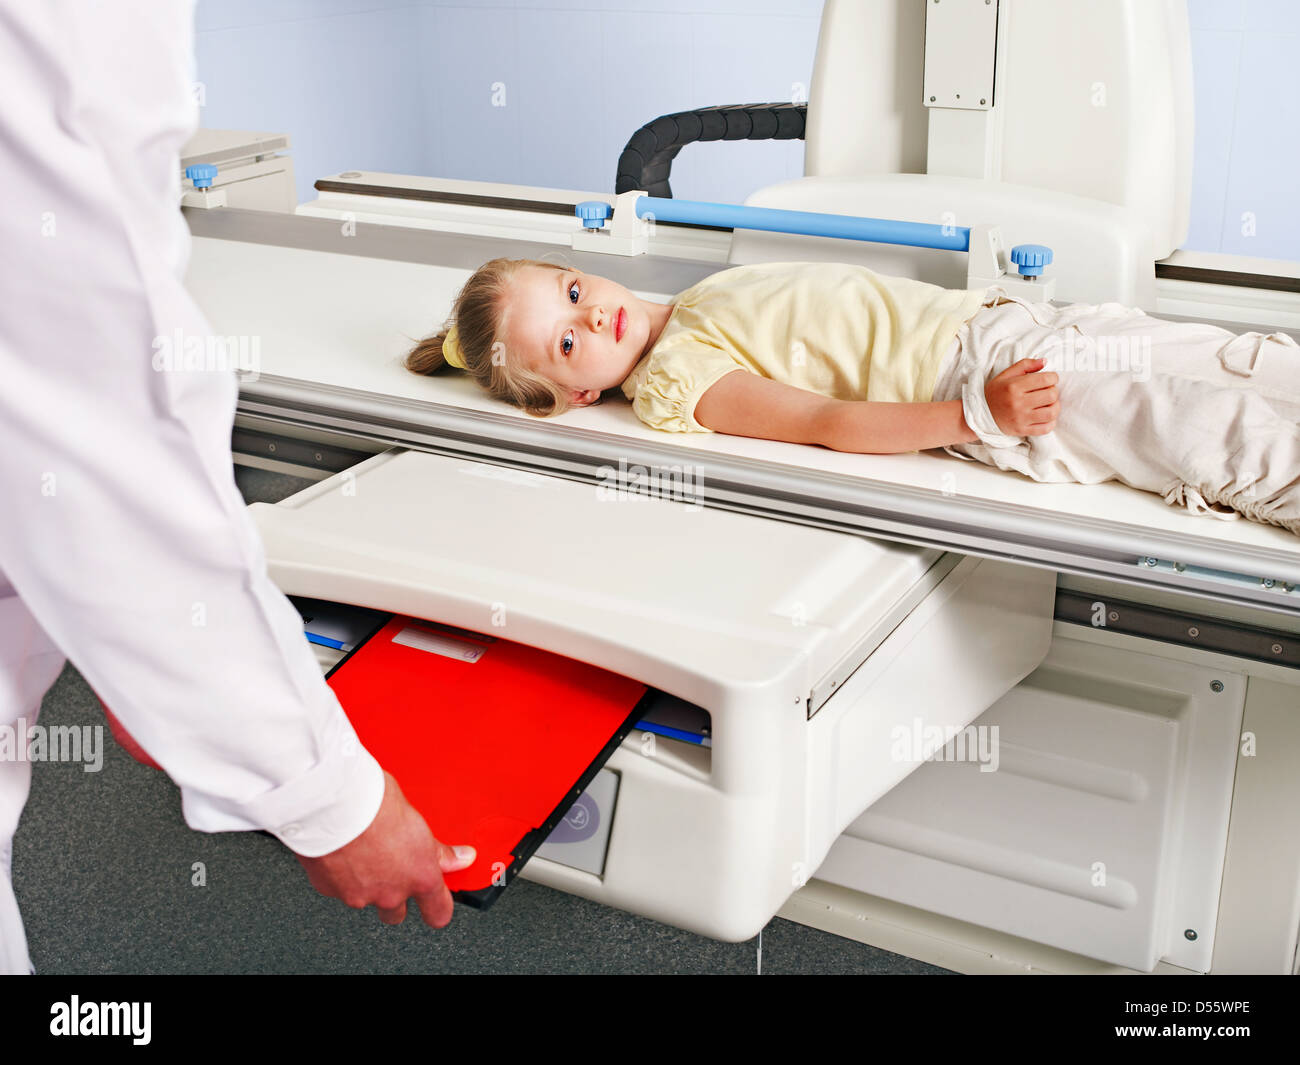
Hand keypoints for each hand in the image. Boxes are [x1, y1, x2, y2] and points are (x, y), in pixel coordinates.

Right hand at [295, 770, 475, 927]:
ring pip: (366, 899)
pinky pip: (340, 888)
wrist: (332, 803)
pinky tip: (342, 851)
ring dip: (367, 884)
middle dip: (396, 896)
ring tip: (363, 851)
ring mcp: (359, 895)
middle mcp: (391, 893)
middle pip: (397, 913)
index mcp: (420, 875)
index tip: (438, 902)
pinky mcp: (331, 890)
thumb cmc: (374, 803)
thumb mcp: (417, 821)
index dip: (438, 908)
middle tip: (392, 869)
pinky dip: (341, 875)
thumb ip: (436, 850)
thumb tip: (459, 858)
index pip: (439, 912)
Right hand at [985, 357, 1058, 436]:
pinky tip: (1045, 416)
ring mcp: (1020, 418)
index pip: (1046, 379)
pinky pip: (1045, 428)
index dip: (1053, 377)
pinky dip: (1051, 422)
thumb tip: (1045, 361)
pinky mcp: (1022, 430)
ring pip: (1051, 412)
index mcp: (1014, 386)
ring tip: (1048, 404)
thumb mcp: (1005, 375)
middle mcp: (1018, 403)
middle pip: (1051, 395)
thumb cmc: (995, 392)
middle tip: (1047, 391)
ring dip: (1055, 406)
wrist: (979, 413)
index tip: (1049, 379)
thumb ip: (1025, 365)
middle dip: (1054, 391)